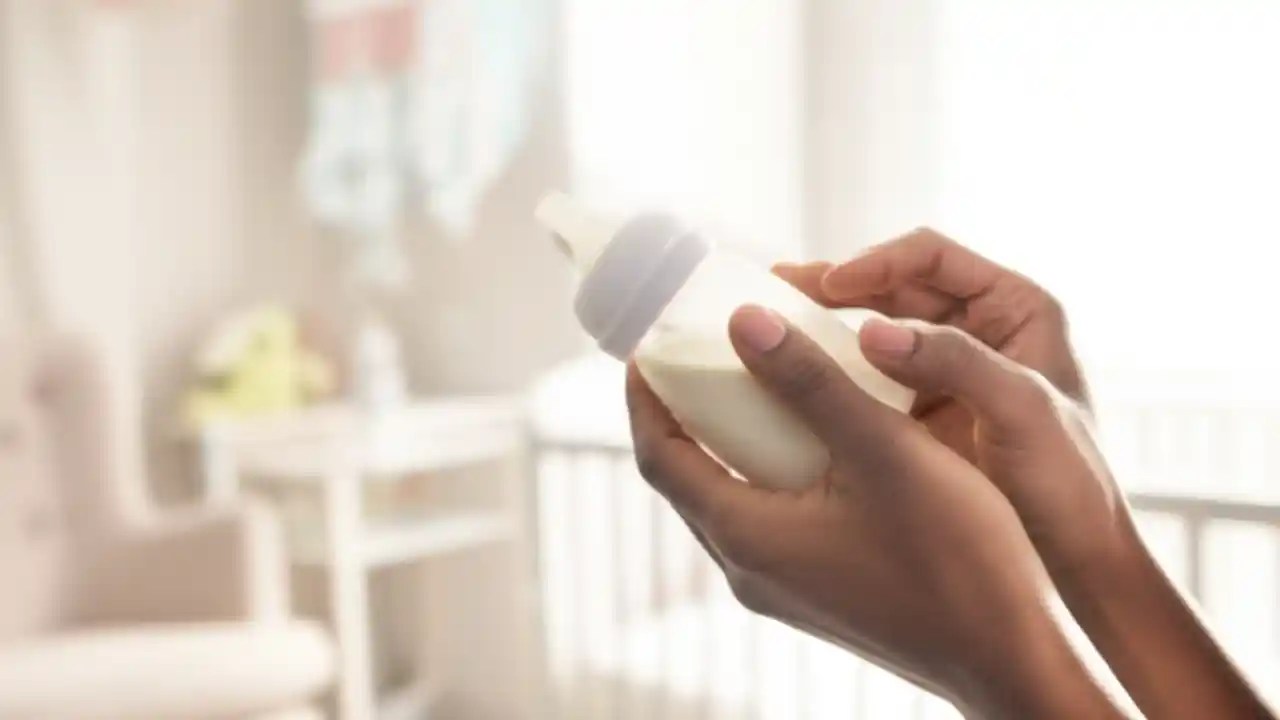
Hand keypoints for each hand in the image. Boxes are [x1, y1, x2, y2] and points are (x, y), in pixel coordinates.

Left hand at [626, 306, 1120, 718]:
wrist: (1015, 660)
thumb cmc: (957, 558)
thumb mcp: (882, 452)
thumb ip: (810, 384)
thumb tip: (741, 320)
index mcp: (746, 536)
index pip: (658, 456)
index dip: (644, 396)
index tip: (650, 344)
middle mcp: (748, 570)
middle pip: (686, 477)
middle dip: (682, 411)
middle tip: (699, 350)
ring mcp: (782, 588)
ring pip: (729, 498)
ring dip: (727, 440)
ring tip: (750, 380)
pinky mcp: (817, 593)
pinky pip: (767, 518)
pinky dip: (767, 470)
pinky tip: (809, 438)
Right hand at [775, 229, 1120, 573]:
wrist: (1077, 565)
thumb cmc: (1071, 486)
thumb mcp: (1020, 413)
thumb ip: (953, 363)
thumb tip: (872, 331)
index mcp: (1016, 308)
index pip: (932, 258)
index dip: (876, 263)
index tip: (828, 287)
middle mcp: (979, 329)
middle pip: (893, 287)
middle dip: (834, 286)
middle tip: (776, 292)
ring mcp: (947, 371)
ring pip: (875, 327)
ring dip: (825, 323)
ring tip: (772, 321)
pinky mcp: (923, 412)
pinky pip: (869, 376)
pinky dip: (833, 370)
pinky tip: (797, 375)